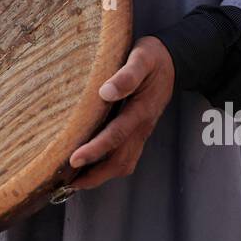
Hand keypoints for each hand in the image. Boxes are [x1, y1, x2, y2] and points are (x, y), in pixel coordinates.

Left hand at [67, 36, 174, 190]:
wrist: (172, 60)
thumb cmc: (153, 57)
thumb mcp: (142, 58)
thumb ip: (127, 75)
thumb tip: (106, 92)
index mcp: (141, 110)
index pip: (116, 135)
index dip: (95, 149)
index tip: (74, 159)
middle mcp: (142, 126)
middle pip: (120, 160)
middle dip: (95, 174)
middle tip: (68, 183)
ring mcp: (141, 131)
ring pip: (124, 163)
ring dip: (101, 175)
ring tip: (75, 181)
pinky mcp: (138, 132)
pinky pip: (125, 156)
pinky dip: (108, 167)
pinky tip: (91, 166)